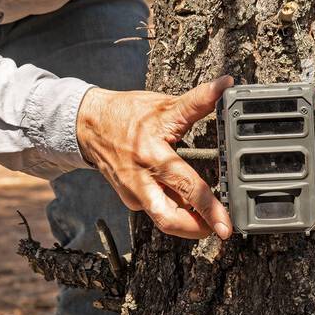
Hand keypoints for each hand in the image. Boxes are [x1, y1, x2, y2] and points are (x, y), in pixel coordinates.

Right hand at [76, 75, 234, 239]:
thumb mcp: (164, 106)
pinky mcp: (131, 199)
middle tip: (222, 229)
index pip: (187, 188)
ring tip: (209, 216)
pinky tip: (187, 202)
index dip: (210, 209)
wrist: (89, 125)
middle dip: (198, 229)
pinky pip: (157, 210)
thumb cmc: (126, 114)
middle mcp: (141, 181)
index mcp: (152, 156)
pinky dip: (176, 210)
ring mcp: (133, 193)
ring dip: (188, 221)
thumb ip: (198, 100)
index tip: (226, 225)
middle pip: (170, 219)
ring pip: (164, 218)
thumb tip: (226, 85)